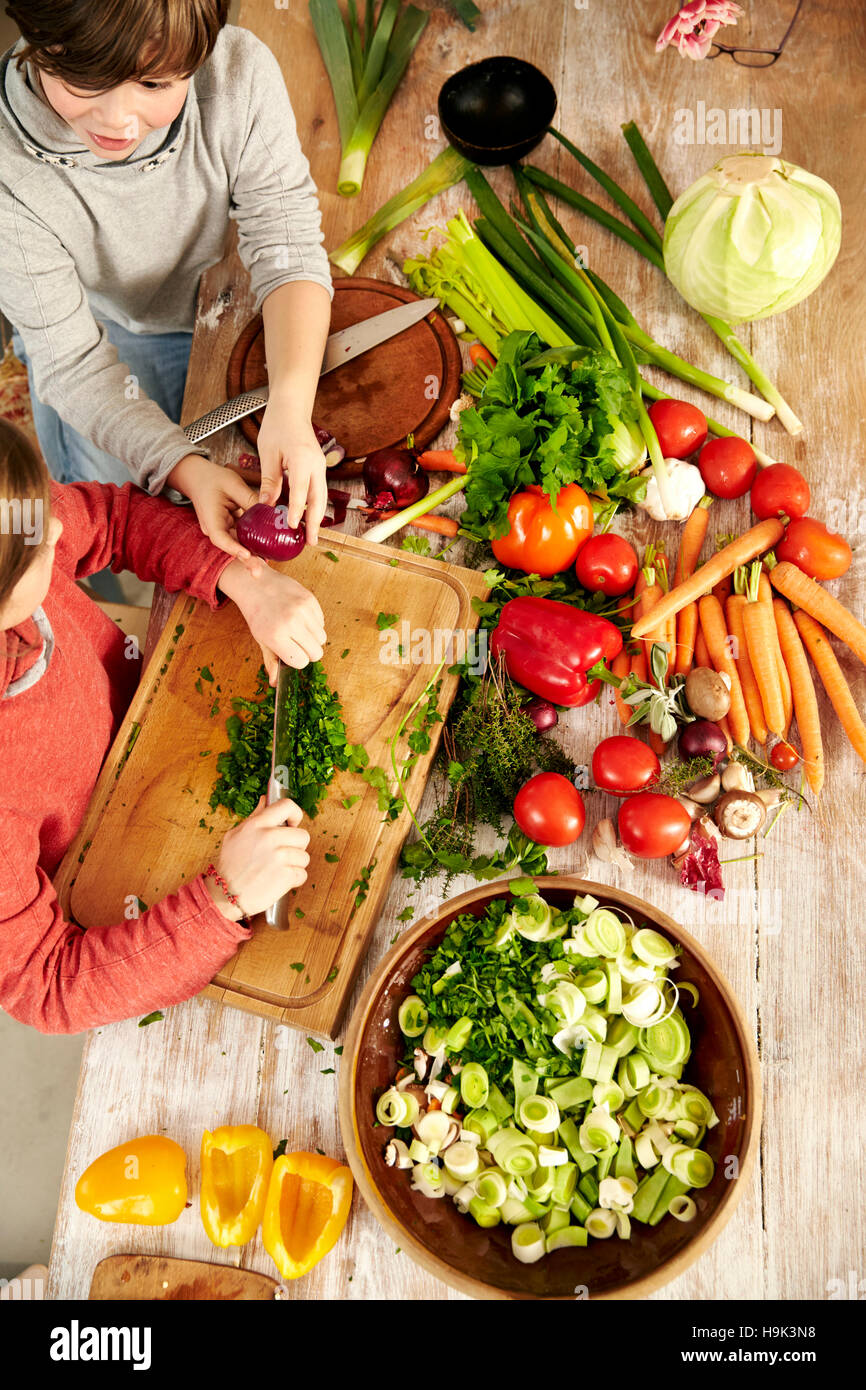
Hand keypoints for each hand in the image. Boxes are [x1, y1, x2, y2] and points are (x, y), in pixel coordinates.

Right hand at [167, 454, 262, 569]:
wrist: (199, 477)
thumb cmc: (213, 479)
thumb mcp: (233, 484)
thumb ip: (250, 498)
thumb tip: (271, 510)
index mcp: (211, 519)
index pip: (220, 538)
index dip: (233, 548)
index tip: (246, 555)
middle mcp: (214, 529)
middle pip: (231, 546)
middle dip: (245, 559)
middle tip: (259, 571)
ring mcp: (222, 530)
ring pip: (238, 545)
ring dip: (251, 555)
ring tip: (263, 566)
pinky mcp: (230, 528)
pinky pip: (242, 538)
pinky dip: (253, 544)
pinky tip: (267, 552)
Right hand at [206, 796, 310, 918]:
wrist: (225, 895)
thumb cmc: (230, 866)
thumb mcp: (235, 835)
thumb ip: (254, 817)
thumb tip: (265, 800)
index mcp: (257, 824)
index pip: (287, 806)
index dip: (295, 814)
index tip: (293, 823)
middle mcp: (270, 837)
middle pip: (303, 835)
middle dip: (296, 846)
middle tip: (282, 854)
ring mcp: (279, 857)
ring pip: (304, 857)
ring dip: (294, 865)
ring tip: (277, 869)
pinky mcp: (286, 875)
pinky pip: (302, 874)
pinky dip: (294, 880)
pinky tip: (279, 881)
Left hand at [217, 558, 325, 681]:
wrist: (256, 585)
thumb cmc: (257, 614)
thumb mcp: (261, 639)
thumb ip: (271, 661)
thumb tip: (275, 683)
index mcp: (276, 636)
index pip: (301, 661)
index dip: (297, 659)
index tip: (290, 653)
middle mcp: (291, 623)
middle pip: (316, 652)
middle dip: (308, 652)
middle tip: (297, 644)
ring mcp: (302, 610)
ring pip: (322, 638)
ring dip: (313, 638)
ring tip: (299, 630)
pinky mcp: (310, 599)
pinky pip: (322, 623)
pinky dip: (314, 624)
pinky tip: (301, 618)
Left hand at [256, 396, 327, 545]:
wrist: (291, 408)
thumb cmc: (277, 426)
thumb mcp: (267, 454)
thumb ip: (269, 481)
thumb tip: (265, 505)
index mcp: (302, 460)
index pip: (301, 492)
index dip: (296, 512)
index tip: (291, 527)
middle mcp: (316, 465)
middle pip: (318, 500)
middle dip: (315, 522)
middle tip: (310, 542)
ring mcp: (320, 466)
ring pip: (321, 497)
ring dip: (317, 517)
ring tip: (311, 535)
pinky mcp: (318, 467)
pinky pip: (318, 491)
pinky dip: (314, 506)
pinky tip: (307, 517)